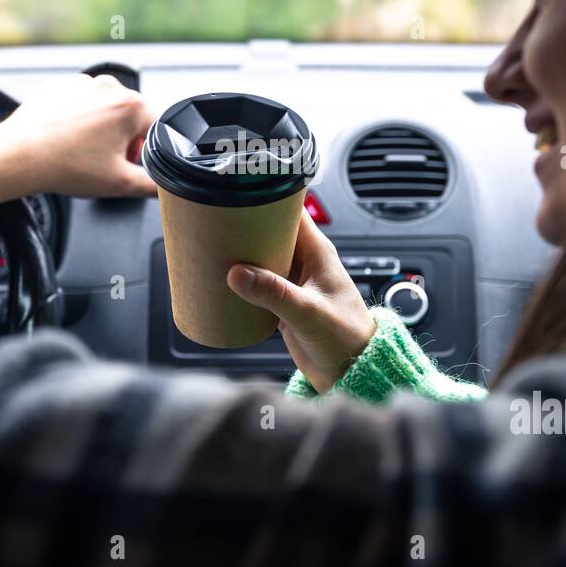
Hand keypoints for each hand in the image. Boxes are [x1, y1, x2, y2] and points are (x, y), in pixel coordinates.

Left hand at [0, 74, 156, 211]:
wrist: (19, 156)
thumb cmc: (65, 166)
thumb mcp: (120, 184)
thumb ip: (153, 186)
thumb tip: (166, 187)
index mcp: (130, 105)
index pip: (156, 128)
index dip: (146, 151)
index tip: (128, 164)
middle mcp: (109, 86)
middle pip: (130, 117)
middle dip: (122, 140)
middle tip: (103, 163)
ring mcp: (83, 83)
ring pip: (105, 110)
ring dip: (101, 130)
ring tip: (81, 153)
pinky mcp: (60, 86)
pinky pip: (80, 103)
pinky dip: (78, 120)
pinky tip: (66, 141)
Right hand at [227, 210, 374, 393]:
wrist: (353, 372)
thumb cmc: (348, 338)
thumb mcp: (309, 313)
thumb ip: (275, 293)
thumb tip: (238, 274)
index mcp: (318, 252)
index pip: (291, 212)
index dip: (268, 199)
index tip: (240, 194)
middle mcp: (304, 262)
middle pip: (270, 231)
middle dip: (246, 226)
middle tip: (216, 223)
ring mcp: (292, 281)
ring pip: (261, 256)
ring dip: (241, 254)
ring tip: (212, 248)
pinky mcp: (282, 302)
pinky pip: (257, 282)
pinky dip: (241, 280)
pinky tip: (222, 281)